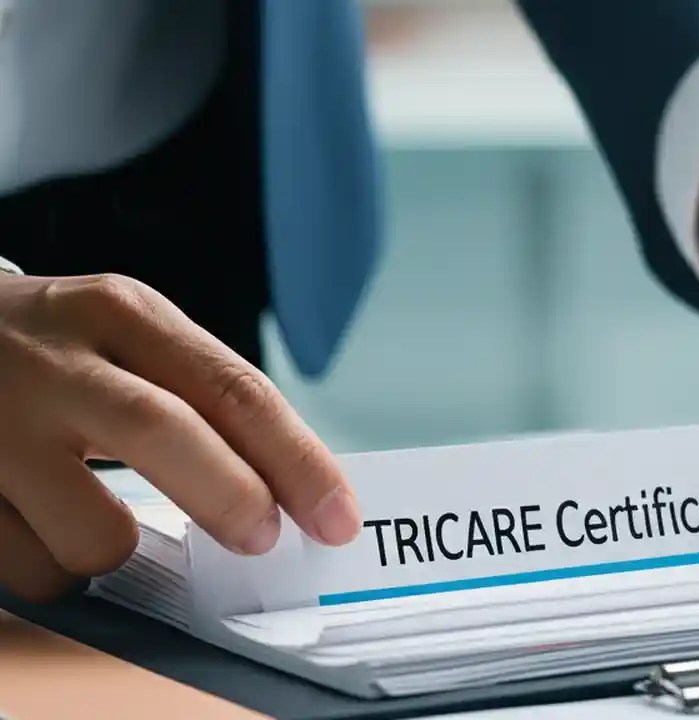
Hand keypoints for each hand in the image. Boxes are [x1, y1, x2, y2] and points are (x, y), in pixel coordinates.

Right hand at [0, 273, 360, 601]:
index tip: (337, 518)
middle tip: (262, 539)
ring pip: (90, 532)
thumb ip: (201, 402)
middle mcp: (54, 361)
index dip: (297, 461)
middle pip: (165, 433)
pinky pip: (26, 567)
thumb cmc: (52, 347)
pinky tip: (38, 521)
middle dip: (230, 498)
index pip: (232, 388)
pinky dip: (52, 566)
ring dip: (118, 551)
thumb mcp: (126, 337)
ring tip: (99, 520)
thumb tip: (291, 494)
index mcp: (121, 313)